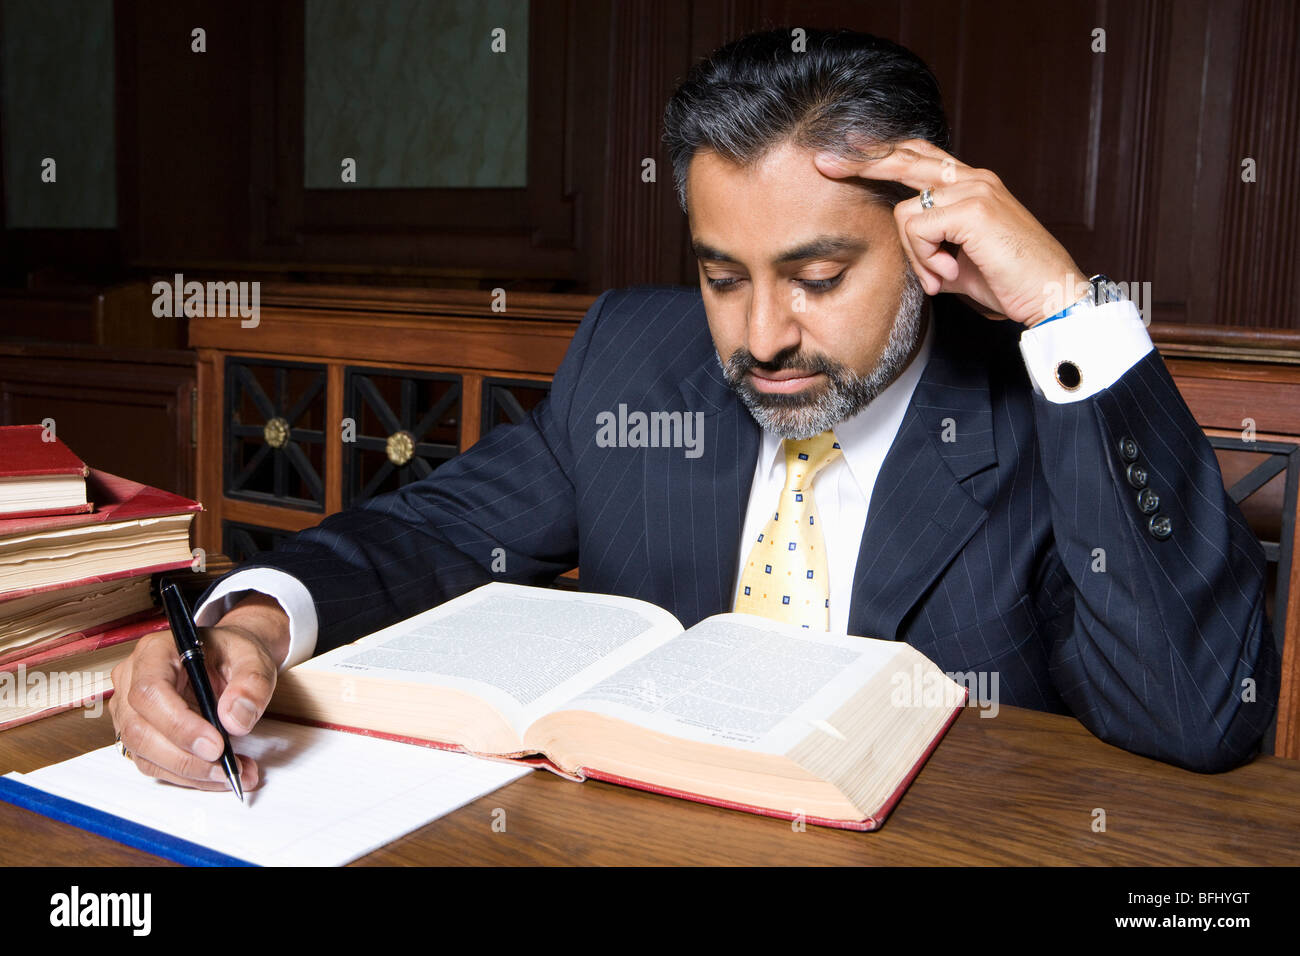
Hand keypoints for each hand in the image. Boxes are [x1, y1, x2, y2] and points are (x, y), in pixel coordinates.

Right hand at [108, 593, 289, 790]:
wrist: (228, 660)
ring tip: (234, 772)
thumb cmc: (233, 654)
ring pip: (145, 754)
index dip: (179, 725)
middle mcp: (132, 680)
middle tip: (228, 768)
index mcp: (155, 652)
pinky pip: (154, 764)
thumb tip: (235, 720)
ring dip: (190, 773)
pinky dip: (189, 775)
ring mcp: (130, 710)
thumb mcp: (253, 658)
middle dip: (186, 758)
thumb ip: (251, 684)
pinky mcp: (139, 735)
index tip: (216, 745)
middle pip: (140, 730)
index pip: (150, 692)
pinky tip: (220, 773)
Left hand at [814, 139, 1087, 325]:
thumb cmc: (1009, 284)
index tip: (845, 151)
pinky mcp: (972, 208)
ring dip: (914, 255)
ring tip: (942, 277)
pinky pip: (917, 231)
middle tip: (822, 163)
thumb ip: (931, 246)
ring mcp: (974, 189)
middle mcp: (973, 178)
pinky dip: (925, 260)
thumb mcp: (957, 262)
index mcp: (972, 185)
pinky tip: (949, 275)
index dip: (882, 152)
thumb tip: (908, 251)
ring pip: (905, 213)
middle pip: (903, 157)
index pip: (919, 156)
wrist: (1050, 296)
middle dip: (860, 162)